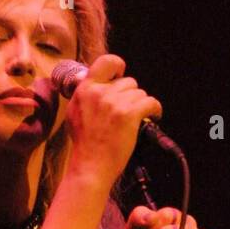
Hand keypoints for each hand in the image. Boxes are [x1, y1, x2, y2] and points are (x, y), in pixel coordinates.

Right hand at [63, 55, 163, 186]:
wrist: (91, 167)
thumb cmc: (85, 146)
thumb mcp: (74, 114)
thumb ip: (85, 96)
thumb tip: (98, 85)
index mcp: (85, 90)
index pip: (106, 62)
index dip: (118, 66)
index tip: (120, 76)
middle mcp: (99, 93)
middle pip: (127, 81)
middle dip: (130, 96)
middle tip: (127, 112)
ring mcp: (114, 102)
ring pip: (139, 93)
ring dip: (140, 105)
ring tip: (136, 119)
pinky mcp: (129, 114)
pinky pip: (151, 102)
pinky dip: (155, 110)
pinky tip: (153, 116)